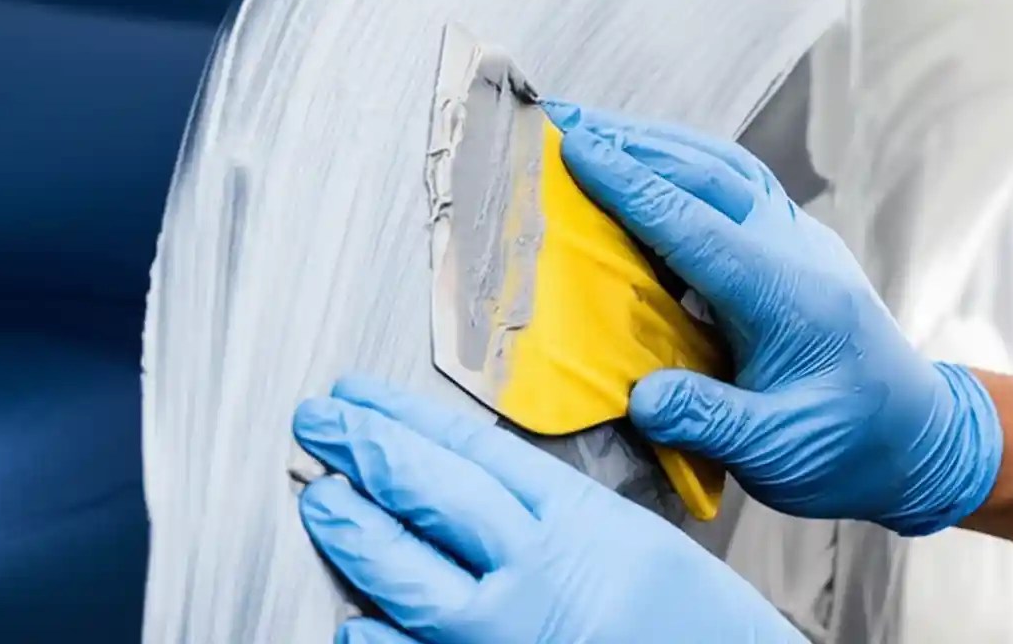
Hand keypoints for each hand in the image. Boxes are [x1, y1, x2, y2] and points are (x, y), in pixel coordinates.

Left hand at [293, 377, 803, 642]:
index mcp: (581, 520)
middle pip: (432, 495)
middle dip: (364, 451)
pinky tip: (350, 623)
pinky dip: (380, 643)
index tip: (358, 394)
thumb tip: (474, 482)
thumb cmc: (697, 623)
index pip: (471, 449)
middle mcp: (541, 572)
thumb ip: (559, 511)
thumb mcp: (637, 541)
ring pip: (411, 578)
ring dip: (354, 534)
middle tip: (316, 421)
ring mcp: (516, 637)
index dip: (403, 416)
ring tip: (320, 499)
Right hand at [541, 100, 1001, 535]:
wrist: (921, 438)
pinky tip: (646, 164)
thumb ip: (710, 421)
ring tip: (592, 127)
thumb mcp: (779, 452)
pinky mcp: (792, 246)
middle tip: (562, 119)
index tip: (573, 147)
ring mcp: (797, 240)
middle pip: (706, 174)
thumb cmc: (851, 447)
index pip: (693, 223)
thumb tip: (639, 397)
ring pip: (722, 167)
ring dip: (656, 143)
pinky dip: (682, 164)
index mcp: (786, 294)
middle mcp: (793, 250)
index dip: (627, 185)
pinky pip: (733, 184)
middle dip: (630, 143)